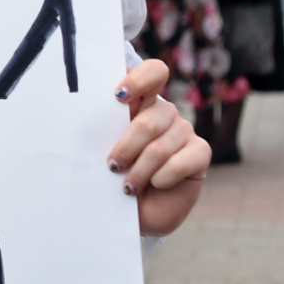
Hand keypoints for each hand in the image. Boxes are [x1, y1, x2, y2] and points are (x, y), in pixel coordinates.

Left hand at [108, 59, 208, 235]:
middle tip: (112, 165)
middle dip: (126, 147)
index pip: (153, 73)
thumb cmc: (112, 176)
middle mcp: (165, 112)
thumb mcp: (101, 148)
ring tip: (128, 185)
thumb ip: (101, 126)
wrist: (132, 211)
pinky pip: (181, 162)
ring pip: (160, 146)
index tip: (118, 97)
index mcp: (140, 101)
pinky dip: (161, 177)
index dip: (139, 80)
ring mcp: (184, 131)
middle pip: (150, 118)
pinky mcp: (200, 152)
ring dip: (140, 170)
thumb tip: (83, 108)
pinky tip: (154, 184)